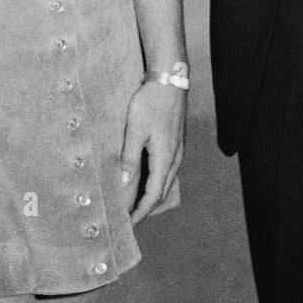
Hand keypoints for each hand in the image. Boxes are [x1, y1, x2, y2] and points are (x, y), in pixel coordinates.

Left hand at [119, 79, 185, 224]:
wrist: (170, 79)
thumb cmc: (152, 101)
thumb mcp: (135, 129)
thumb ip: (130, 157)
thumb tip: (125, 183)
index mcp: (166, 157)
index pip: (153, 195)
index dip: (140, 211)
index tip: (128, 224)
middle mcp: (175, 157)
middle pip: (162, 192)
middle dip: (146, 208)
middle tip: (129, 219)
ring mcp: (178, 150)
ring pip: (166, 182)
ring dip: (151, 195)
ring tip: (134, 203)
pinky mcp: (176, 143)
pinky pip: (167, 171)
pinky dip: (156, 182)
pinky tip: (145, 180)